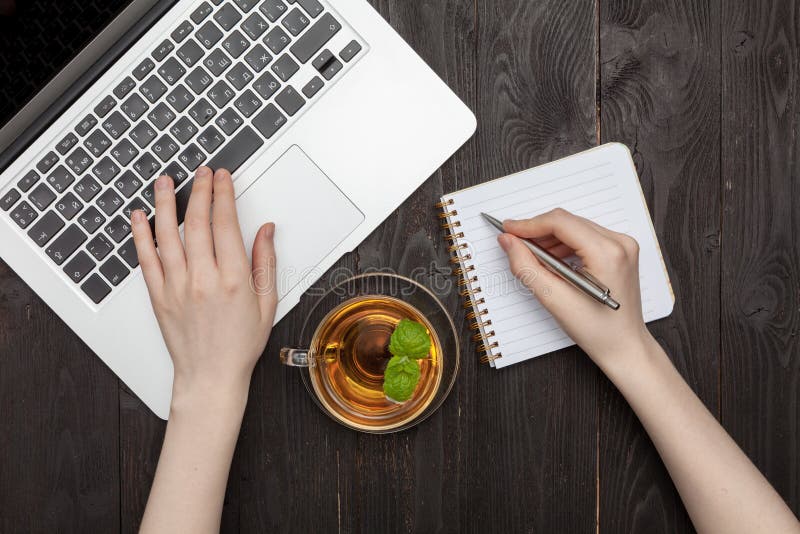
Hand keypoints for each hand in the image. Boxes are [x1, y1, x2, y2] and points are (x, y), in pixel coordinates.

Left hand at [130, 166, 277, 407]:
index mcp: (234, 279)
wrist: (210, 376)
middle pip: (197, 222)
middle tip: (200, 172)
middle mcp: (204, 279)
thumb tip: (266, 230)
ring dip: (165, 203)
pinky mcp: (159, 297)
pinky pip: (146, 260)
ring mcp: (177, 287)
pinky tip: (139, 217)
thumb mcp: (267, 303)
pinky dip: (140, 235)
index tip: (222, 177)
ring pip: (168, 235)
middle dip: (199, 190)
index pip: (226, 223)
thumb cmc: (240, 344)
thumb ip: (265, 262)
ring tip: (165, 180)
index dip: (223, 194)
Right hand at [498, 208, 650, 372]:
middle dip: (538, 231)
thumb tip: (508, 241)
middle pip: (567, 222)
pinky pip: (585, 236)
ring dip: (550, 238)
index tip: (508, 229)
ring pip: (575, 227)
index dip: (529, 224)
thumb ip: (526, 266)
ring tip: (533, 257)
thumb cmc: (598, 330)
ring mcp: (623, 245)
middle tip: (515, 244)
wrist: (624, 345)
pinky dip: (564, 245)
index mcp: (607, 253)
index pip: (560, 223)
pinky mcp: (620, 250)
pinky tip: (552, 260)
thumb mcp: (554, 299)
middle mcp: (619, 243)